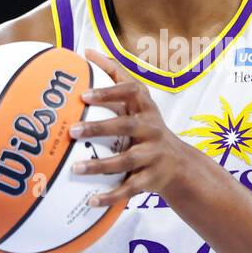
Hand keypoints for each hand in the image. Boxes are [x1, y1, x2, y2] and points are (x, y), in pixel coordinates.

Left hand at [69, 48, 195, 206]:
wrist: (179, 164)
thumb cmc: (147, 126)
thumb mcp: (138, 101)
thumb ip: (115, 76)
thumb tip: (87, 52)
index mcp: (145, 108)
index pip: (131, 92)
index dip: (109, 92)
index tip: (85, 95)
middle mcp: (152, 129)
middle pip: (126, 127)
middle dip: (99, 128)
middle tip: (72, 132)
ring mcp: (153, 155)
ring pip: (126, 161)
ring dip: (100, 165)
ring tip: (75, 168)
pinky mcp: (152, 179)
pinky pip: (130, 189)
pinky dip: (110, 196)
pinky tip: (91, 200)